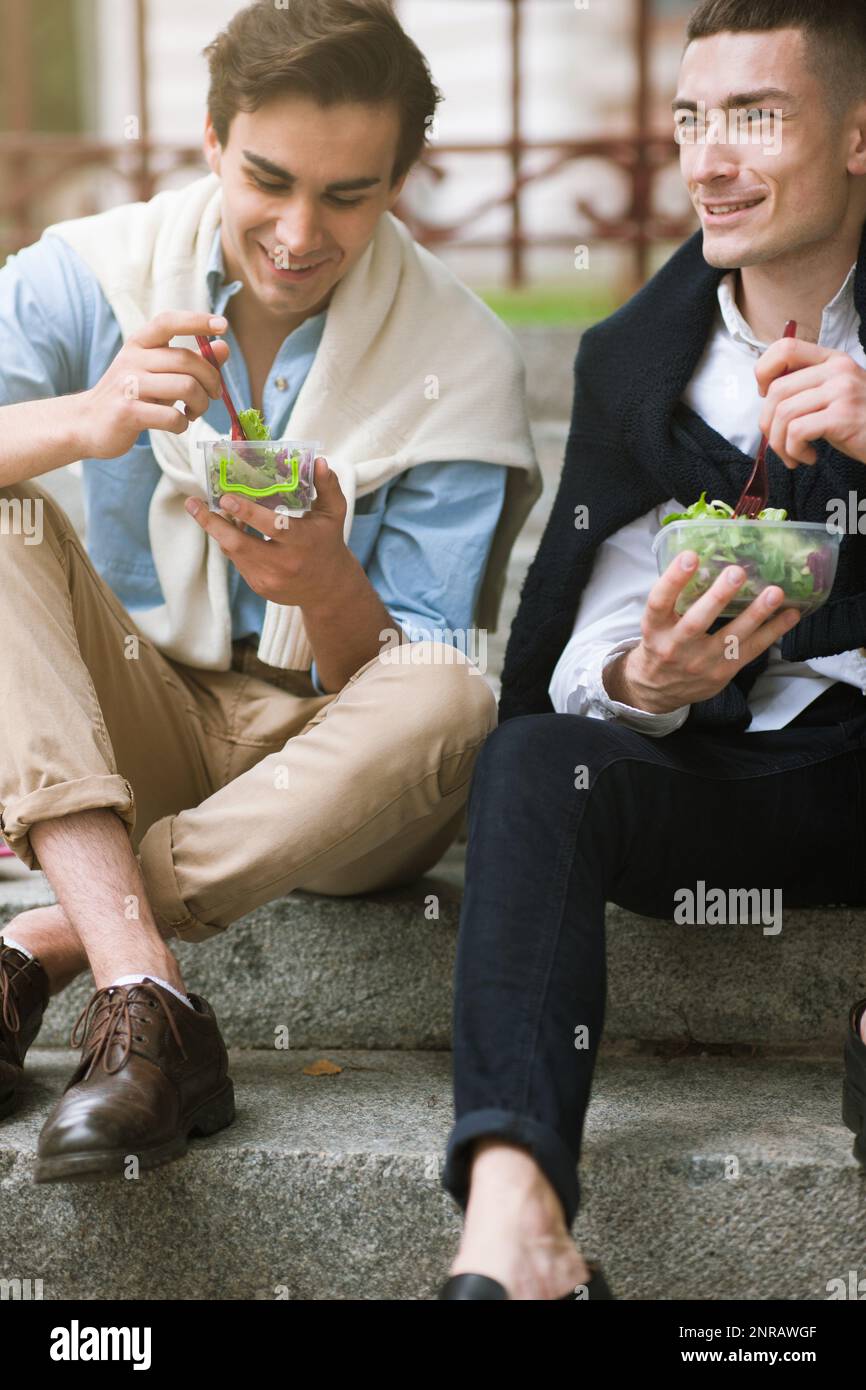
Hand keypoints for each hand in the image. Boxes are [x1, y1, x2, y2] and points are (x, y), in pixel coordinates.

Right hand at [73, 311, 229, 459]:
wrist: (87, 424)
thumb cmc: (131, 396)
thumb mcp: (158, 373)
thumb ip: (191, 361)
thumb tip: (223, 347)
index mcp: (140, 343)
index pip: (169, 321)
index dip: (197, 321)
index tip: (222, 325)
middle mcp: (132, 359)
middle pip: (188, 361)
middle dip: (211, 381)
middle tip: (211, 395)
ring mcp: (128, 385)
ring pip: (186, 387)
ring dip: (200, 405)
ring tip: (192, 412)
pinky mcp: (127, 412)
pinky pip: (172, 417)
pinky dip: (183, 425)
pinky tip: (177, 425)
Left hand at [184, 457, 351, 607]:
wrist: (328, 588)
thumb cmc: (328, 542)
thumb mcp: (333, 513)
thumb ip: (326, 486)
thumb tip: (318, 461)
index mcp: (302, 541)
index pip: (272, 526)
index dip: (247, 512)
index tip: (226, 498)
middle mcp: (284, 563)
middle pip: (239, 545)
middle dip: (213, 524)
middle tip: (193, 504)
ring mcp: (269, 578)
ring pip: (234, 552)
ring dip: (218, 529)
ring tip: (202, 509)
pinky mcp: (260, 587)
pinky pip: (237, 561)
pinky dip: (230, 542)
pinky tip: (227, 526)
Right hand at [603, 550, 801, 714]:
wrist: (657, 690)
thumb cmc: (661, 644)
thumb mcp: (657, 623)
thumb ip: (676, 599)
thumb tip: (709, 558)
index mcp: (655, 628)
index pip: (659, 602)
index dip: (674, 579)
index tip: (690, 555)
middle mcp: (674, 647)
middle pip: (696, 621)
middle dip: (718, 597)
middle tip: (737, 572)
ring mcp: (700, 663)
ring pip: (730, 638)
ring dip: (756, 614)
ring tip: (775, 593)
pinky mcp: (722, 673)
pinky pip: (751, 651)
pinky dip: (773, 632)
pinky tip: (790, 614)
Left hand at [755, 337, 865, 467]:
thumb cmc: (861, 423)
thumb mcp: (835, 394)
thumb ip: (808, 387)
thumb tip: (766, 395)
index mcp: (833, 359)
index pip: (784, 348)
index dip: (764, 371)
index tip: (766, 396)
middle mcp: (838, 370)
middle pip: (777, 389)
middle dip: (768, 423)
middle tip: (779, 442)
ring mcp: (842, 391)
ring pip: (784, 412)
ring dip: (779, 442)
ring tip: (792, 455)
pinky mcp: (843, 416)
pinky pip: (797, 432)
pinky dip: (793, 451)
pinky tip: (808, 457)